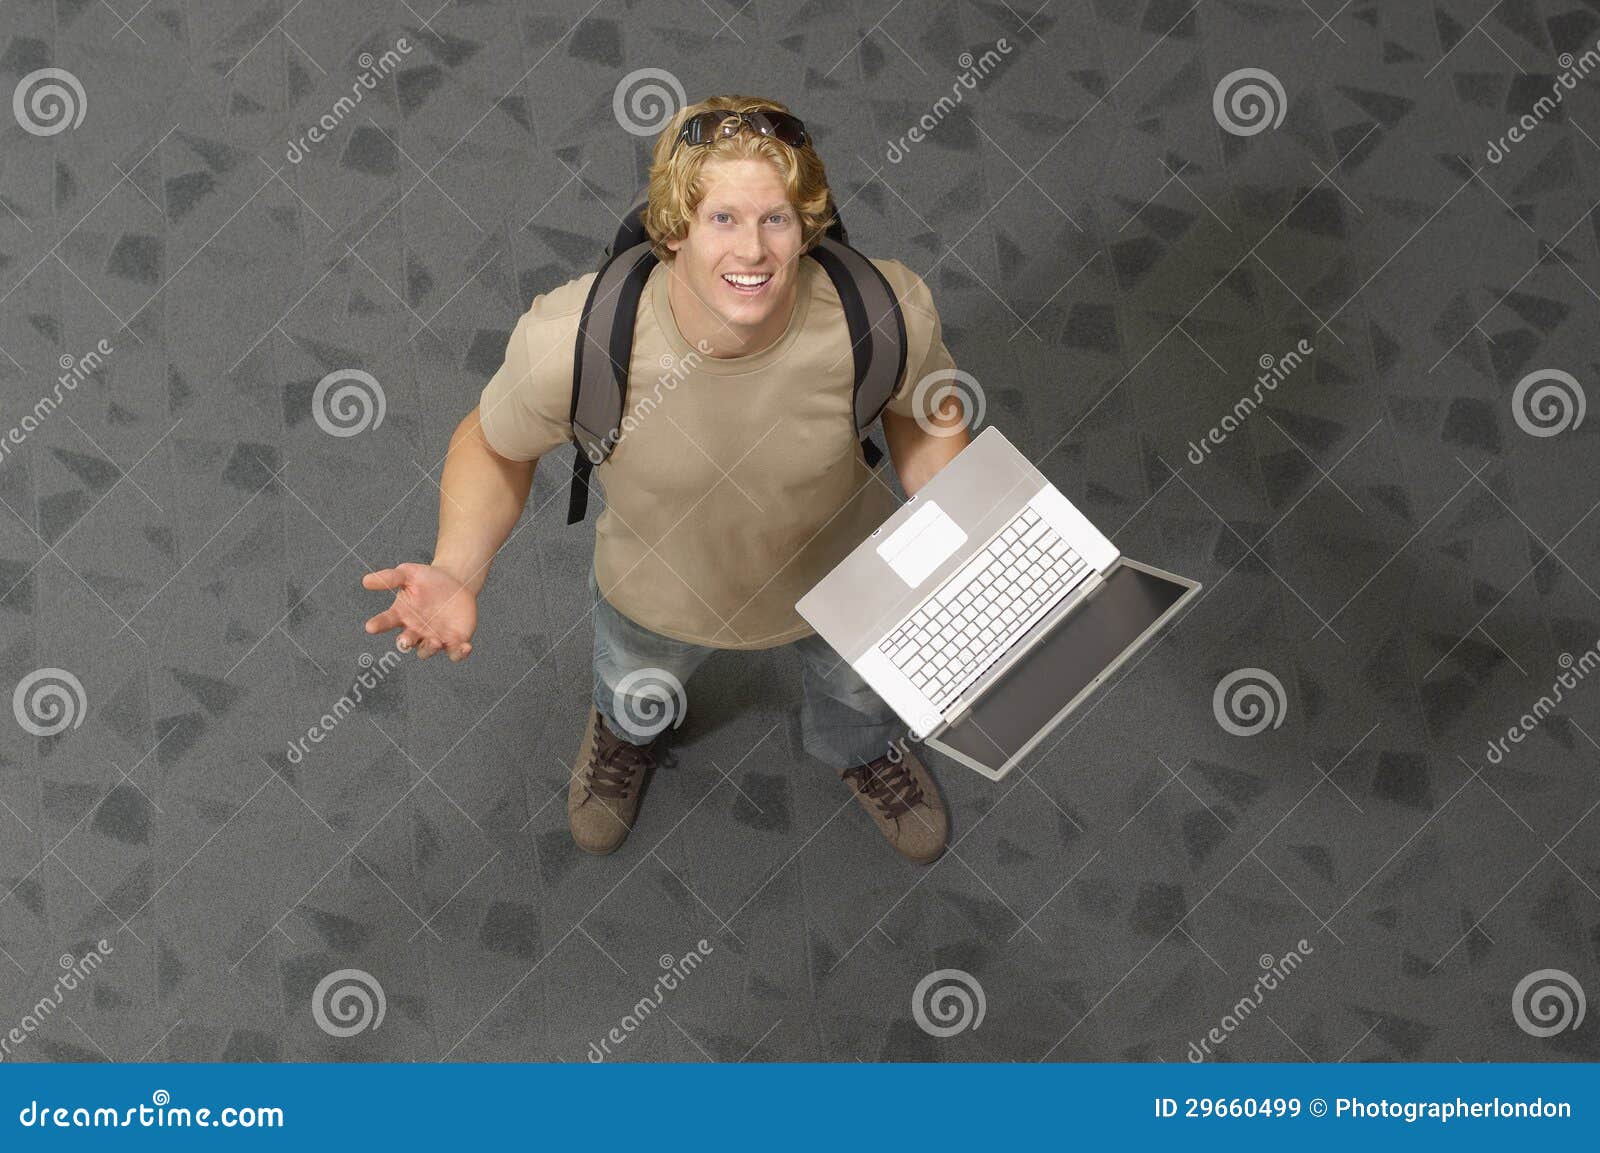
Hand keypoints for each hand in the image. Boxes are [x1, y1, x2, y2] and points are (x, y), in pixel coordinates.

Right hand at [361, 563, 477, 660]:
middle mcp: (415, 630)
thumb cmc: (428, 578)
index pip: (385, 621)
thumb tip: (365, 580)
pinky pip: (455, 652)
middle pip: (406, 642)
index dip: (378, 625)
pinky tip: (465, 647)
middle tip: (405, 640)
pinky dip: (459, 653)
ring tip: (435, 641)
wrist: (456, 582)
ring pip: (427, 650)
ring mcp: (434, 637)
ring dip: (430, 648)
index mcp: (401, 615)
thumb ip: (390, 577)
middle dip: (405, 643)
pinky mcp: (454, 641)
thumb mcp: (409, 573)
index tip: (370, 627)